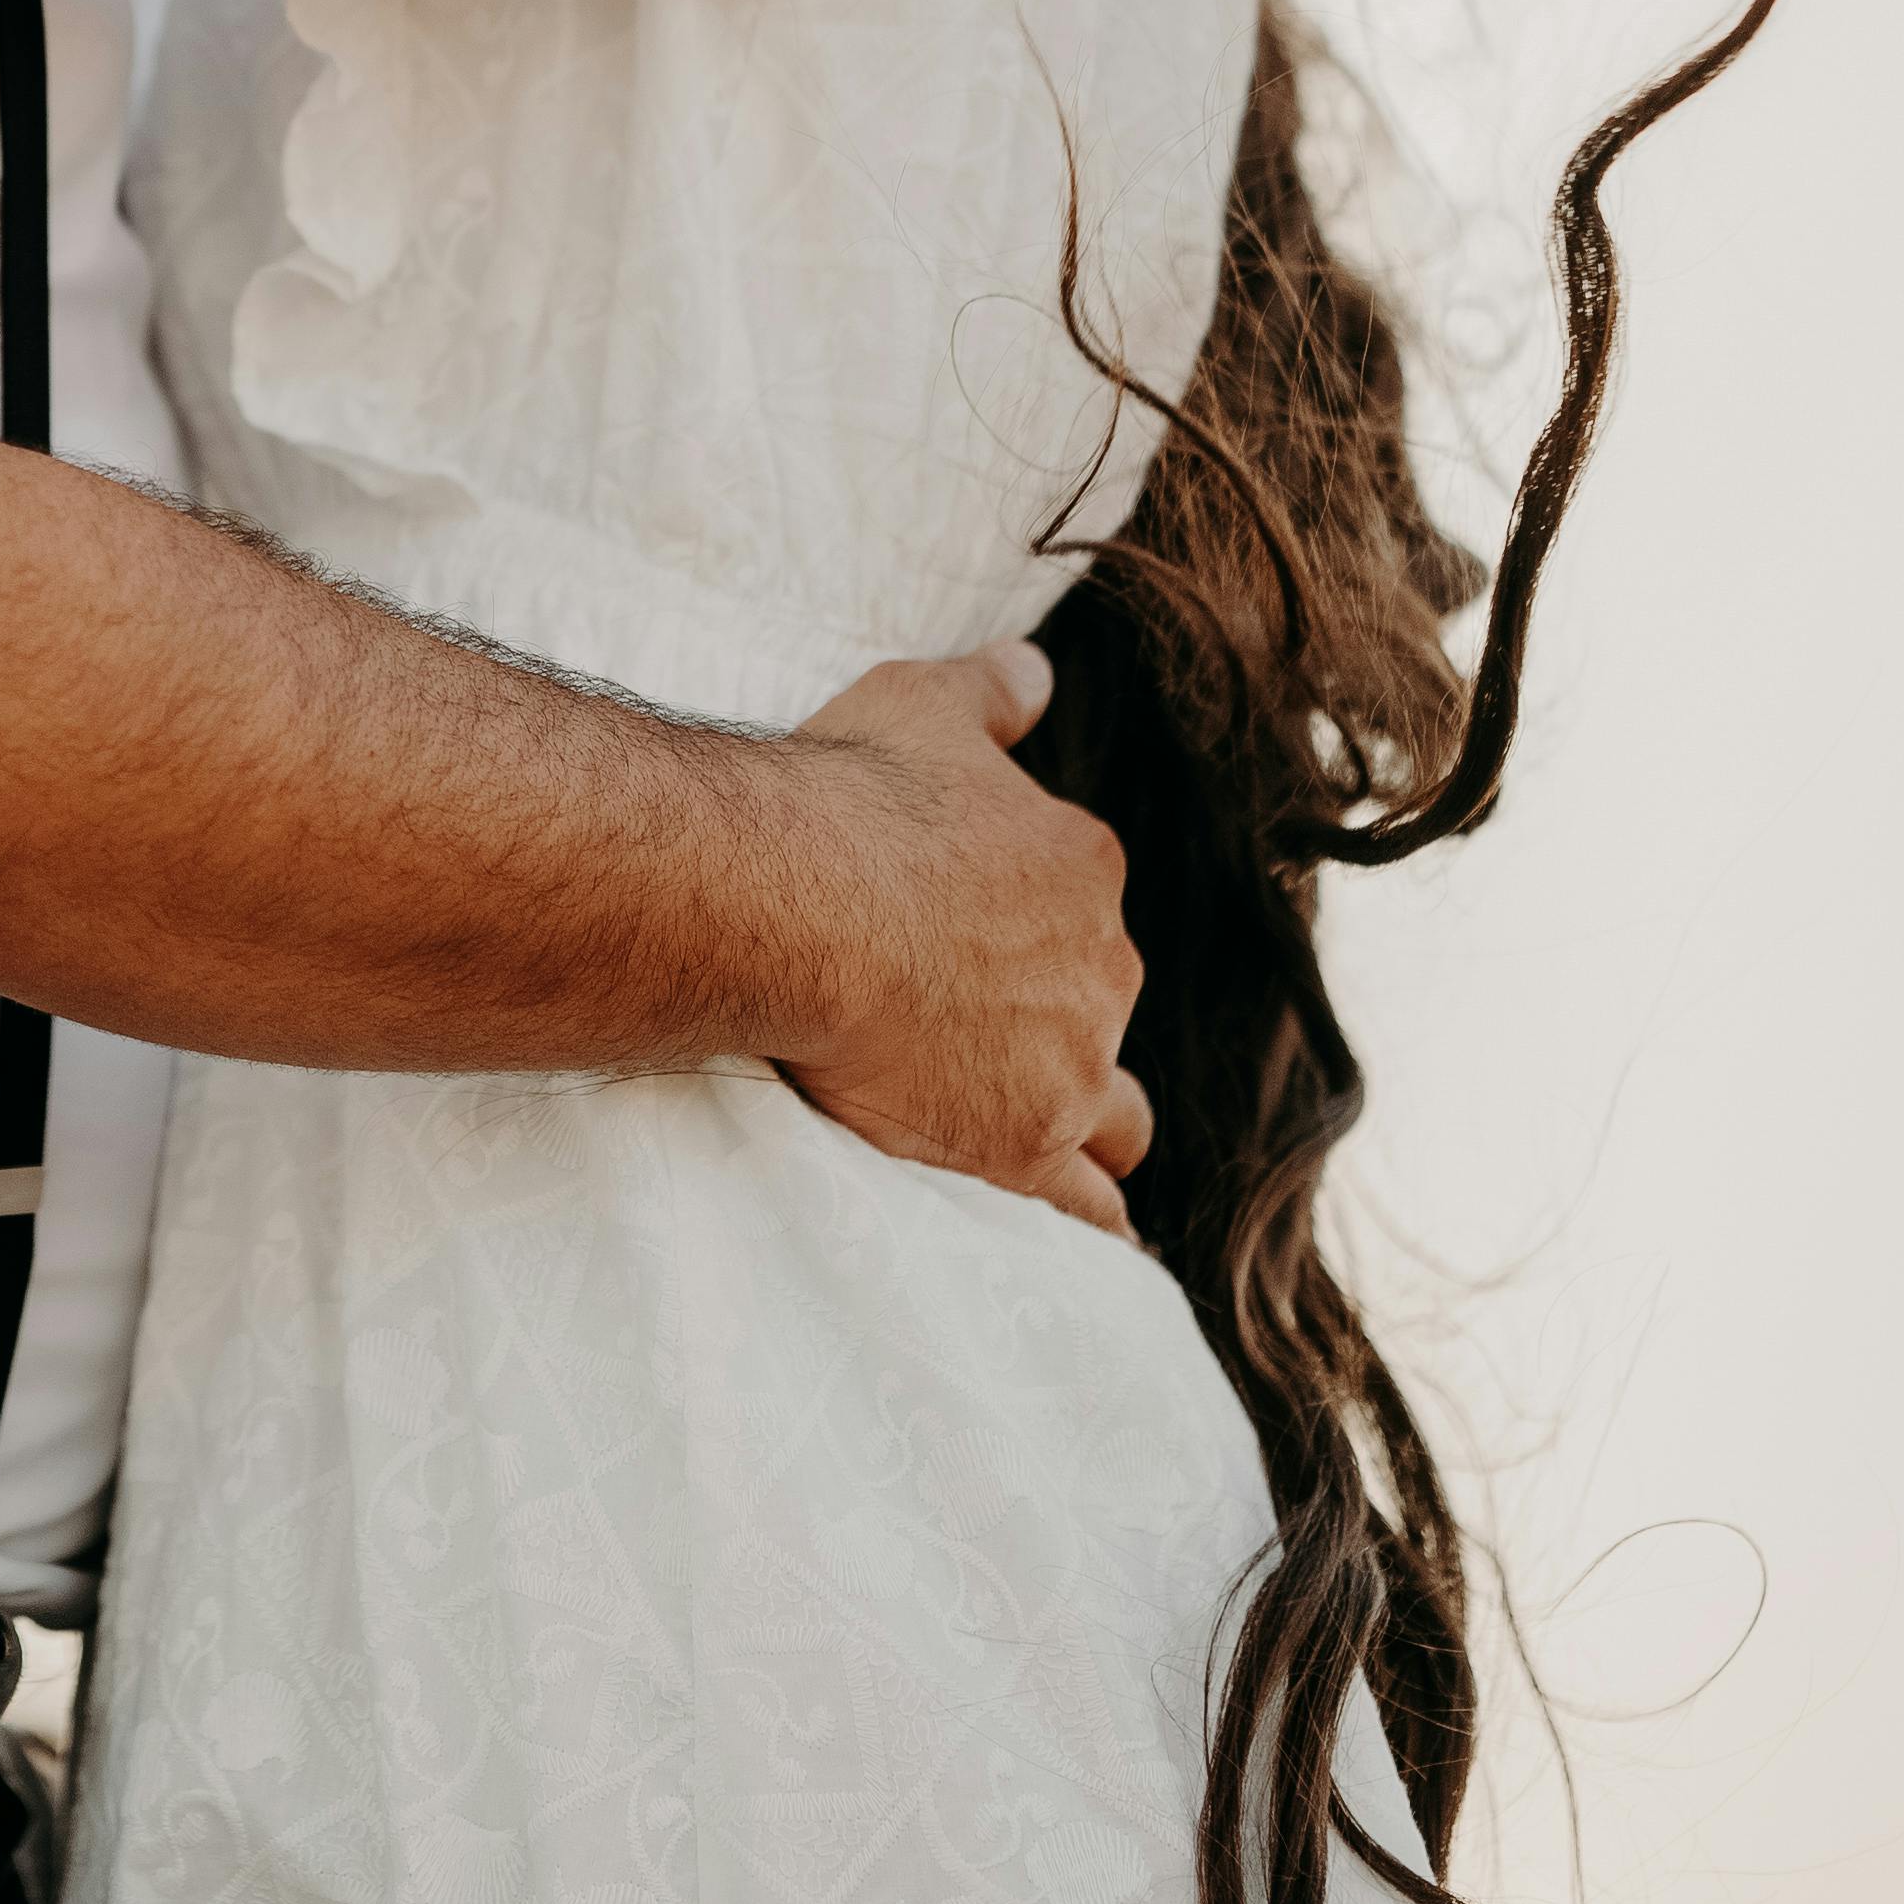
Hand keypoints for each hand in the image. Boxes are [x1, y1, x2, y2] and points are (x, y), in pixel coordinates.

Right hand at [767, 642, 1150, 1230]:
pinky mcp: (1023, 1147)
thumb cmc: (846, 796)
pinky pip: (1088, 1207)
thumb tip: (1036, 668)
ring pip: (1115, 1113)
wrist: (788, 903)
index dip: (1020, 918)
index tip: (955, 928)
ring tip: (1036, 1127)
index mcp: (1084, 866)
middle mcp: (1102, 970)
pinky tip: (1086, 1234)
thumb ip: (990, 689)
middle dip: (1053, 1018)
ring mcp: (1071, 1065)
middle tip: (961, 1021)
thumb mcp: (919, 704)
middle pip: (1100, 1007)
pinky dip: (1091, 1219)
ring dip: (1089, 1118)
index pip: (1080, 903)